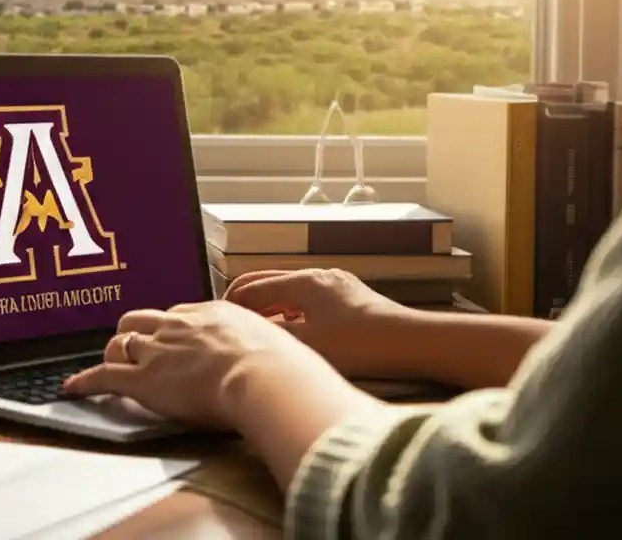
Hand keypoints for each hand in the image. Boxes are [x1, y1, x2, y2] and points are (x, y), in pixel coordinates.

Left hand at [62, 300, 352, 429]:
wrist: (265, 376)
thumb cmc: (281, 367)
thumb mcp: (278, 345)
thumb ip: (268, 349)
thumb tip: (285, 364)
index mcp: (213, 312)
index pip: (180, 314)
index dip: (171, 329)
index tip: (173, 339)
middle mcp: (181, 324)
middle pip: (142, 319)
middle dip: (134, 333)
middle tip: (134, 350)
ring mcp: (159, 350)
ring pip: (121, 343)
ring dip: (114, 356)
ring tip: (110, 368)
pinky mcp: (143, 378)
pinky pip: (104, 376)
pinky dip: (85, 381)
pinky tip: (73, 388)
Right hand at [224, 269, 418, 378]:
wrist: (407, 340)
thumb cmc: (358, 344)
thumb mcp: (307, 345)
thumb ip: (272, 338)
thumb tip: (247, 335)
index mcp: (302, 282)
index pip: (253, 287)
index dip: (230, 304)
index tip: (214, 320)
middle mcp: (317, 275)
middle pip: (269, 282)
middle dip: (246, 299)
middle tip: (227, 319)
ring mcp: (335, 283)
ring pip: (290, 289)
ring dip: (269, 305)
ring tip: (255, 326)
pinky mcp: (349, 296)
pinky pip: (309, 298)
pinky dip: (291, 309)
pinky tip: (293, 328)